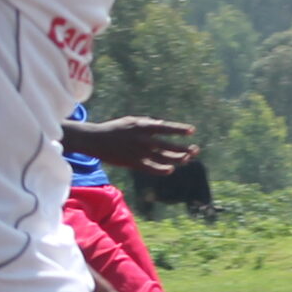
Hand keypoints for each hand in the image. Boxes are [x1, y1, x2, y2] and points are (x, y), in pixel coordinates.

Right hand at [70, 116, 195, 172]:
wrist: (95, 140)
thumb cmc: (114, 129)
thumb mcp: (131, 121)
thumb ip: (147, 124)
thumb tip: (163, 125)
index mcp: (142, 126)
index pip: (165, 128)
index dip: (179, 130)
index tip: (192, 131)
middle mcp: (143, 140)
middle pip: (168, 146)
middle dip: (183, 148)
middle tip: (195, 150)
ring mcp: (138, 153)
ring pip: (162, 158)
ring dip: (176, 159)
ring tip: (187, 159)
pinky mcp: (133, 163)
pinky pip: (151, 168)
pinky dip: (161, 170)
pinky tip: (170, 170)